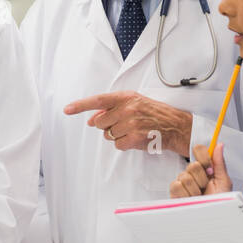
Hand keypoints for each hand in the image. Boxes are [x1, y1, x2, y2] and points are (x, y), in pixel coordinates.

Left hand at [65, 91, 192, 155]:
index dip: (80, 105)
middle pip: (100, 122)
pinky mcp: (133, 138)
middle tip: (124, 123)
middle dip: (107, 125)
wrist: (175, 126)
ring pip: (108, 135)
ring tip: (133, 130)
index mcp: (126, 97)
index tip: (67, 109)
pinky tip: (136, 138)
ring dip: (117, 135)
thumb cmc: (154, 113)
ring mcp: (130, 124)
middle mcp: (127, 109)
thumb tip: (91, 119)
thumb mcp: (134, 102)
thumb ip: (112, 108)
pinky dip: (124, 144)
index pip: (98, 100)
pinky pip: (117, 144)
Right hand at [170, 142, 232, 197]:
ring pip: (185, 176)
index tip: (210, 168)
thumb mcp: (224, 181)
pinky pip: (176, 185)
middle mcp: (193, 174)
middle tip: (206, 187)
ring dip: (195, 189)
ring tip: (199, 196)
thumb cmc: (220, 202)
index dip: (204, 157)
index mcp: (206, 168)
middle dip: (202, 178)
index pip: (199, 150)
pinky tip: (190, 199)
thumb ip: (220, 163)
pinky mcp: (174, 192)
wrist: (213, 217)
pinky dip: (186, 194)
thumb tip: (218, 145)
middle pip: (193, 165)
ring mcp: (183, 182)